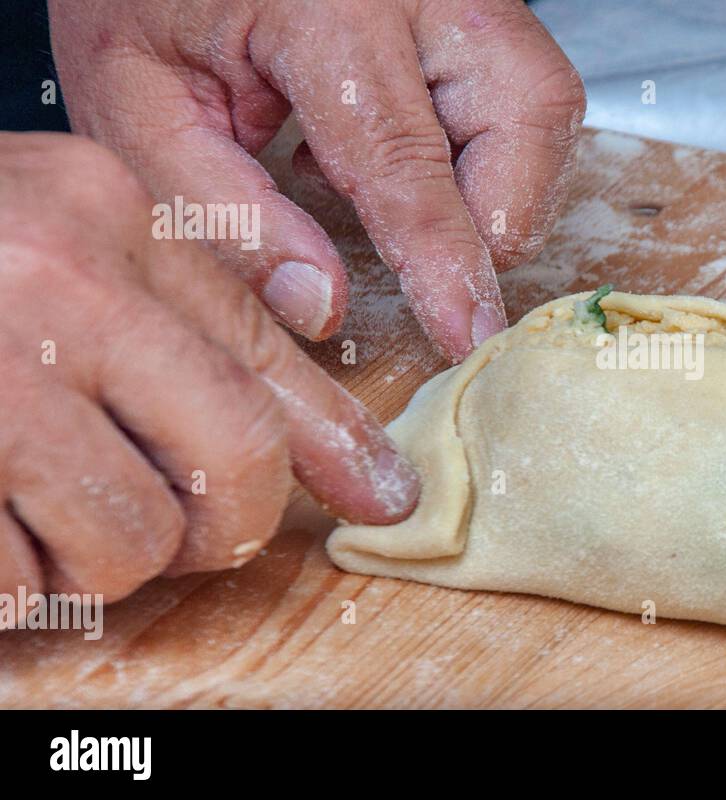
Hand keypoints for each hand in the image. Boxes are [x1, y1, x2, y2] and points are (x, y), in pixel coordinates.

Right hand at [0, 133, 419, 602]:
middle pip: (233, 463)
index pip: (268, 355)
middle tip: (187, 534)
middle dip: (225, 526)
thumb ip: (172, 313)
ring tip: (43, 517)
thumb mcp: (57, 237)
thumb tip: (301, 424)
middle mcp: (52, 282)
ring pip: (129, 540)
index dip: (334, 442)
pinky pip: (17, 584)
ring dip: (101, 562)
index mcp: (103, 213)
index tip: (379, 493)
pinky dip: (14, 586)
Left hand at [49, 0, 585, 360]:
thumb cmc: (153, 7)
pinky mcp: (484, 5)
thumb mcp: (140, 107)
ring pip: (543, 110)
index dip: (443, 258)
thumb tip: (318, 306)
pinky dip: (490, 156)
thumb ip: (223, 210)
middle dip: (490, 217)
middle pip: (523, 118)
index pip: (405, 156)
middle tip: (419, 251)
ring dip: (497, 188)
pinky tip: (413, 156)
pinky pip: (530, 98)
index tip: (466, 334)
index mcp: (322, 6)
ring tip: (404, 194)